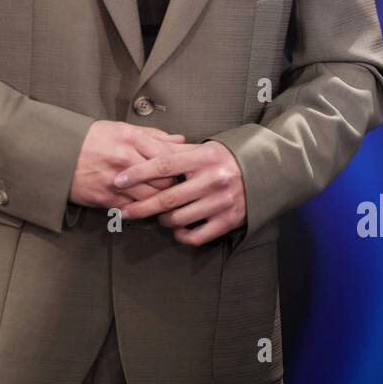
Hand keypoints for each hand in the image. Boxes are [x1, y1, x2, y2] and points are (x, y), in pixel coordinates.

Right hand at [69, 121, 186, 210]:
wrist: (56, 154)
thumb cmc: (92, 139)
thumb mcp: (121, 129)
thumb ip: (154, 135)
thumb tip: (181, 140)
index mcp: (130, 138)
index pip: (169, 157)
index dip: (180, 167)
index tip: (184, 172)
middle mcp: (124, 158)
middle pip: (164, 180)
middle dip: (173, 185)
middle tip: (176, 187)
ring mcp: (115, 180)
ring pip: (151, 197)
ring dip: (160, 200)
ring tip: (163, 199)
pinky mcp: (105, 198)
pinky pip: (134, 208)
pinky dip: (142, 209)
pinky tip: (145, 206)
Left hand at [112, 139, 245, 245]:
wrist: (263, 173)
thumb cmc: (223, 160)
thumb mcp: (203, 149)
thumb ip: (175, 150)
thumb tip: (143, 147)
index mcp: (204, 158)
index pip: (164, 165)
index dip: (138, 173)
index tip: (119, 179)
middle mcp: (213, 179)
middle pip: (168, 197)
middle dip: (141, 206)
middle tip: (123, 211)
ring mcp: (222, 202)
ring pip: (179, 218)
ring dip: (163, 220)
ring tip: (158, 216)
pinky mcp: (229, 220)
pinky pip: (197, 236)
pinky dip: (181, 235)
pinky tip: (177, 229)